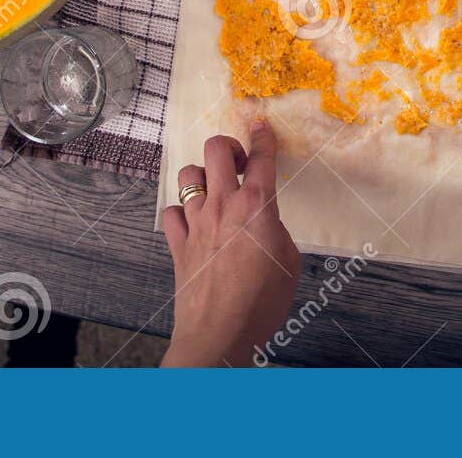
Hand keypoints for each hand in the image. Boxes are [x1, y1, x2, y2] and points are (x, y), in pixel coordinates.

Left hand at [160, 118, 301, 366]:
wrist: (220, 334)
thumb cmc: (262, 303)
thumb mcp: (289, 262)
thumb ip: (277, 233)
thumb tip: (266, 227)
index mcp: (257, 206)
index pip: (261, 157)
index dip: (263, 136)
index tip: (261, 127)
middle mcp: (223, 206)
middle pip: (216, 150)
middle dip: (229, 146)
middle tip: (239, 163)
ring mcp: (196, 223)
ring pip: (187, 174)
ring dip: (202, 175)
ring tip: (214, 190)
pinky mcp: (178, 244)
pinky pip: (171, 212)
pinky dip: (181, 212)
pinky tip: (193, 222)